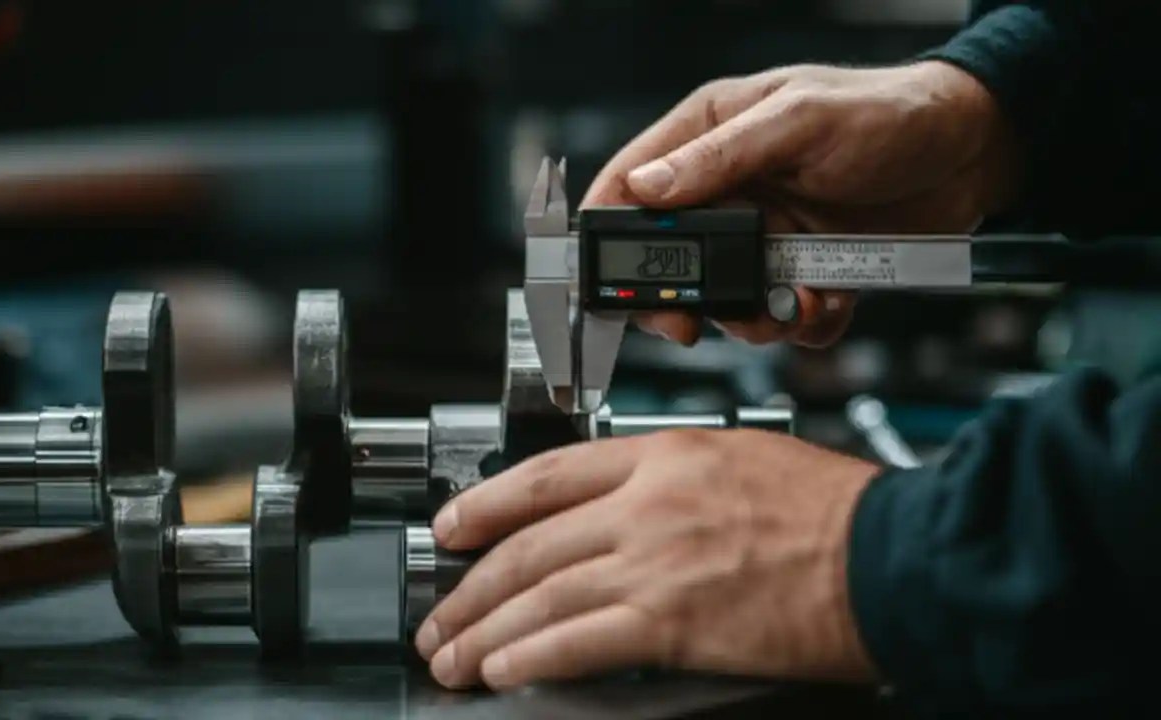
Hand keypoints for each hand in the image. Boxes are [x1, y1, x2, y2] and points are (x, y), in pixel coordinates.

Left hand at [413, 429, 882, 689]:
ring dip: (485, 631)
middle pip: (530, 542)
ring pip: (540, 593)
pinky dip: (531, 656)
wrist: (894, 555)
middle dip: (470, 584)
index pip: (550, 473)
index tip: (453, 524)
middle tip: (439, 614)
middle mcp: (649, 501)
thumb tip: (623, 518)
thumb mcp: (744, 461)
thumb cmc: (837, 512)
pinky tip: (503, 670)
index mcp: (666, 454)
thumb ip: (673, 484)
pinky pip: (578, 640)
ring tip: (453, 656)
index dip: (487, 501)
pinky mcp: (674, 621)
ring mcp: (656, 559)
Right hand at [582, 60, 1016, 346]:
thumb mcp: (799, 121)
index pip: (629, 188)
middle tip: (694, 323)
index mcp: (709, 138)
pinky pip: (782, 316)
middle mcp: (729, 190)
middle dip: (682, 300)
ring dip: (750, 317)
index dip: (606, 238)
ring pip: (724, 299)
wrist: (974, 150)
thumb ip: (719, 156)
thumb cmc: (890, 112)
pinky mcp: (803, 271)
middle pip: (667, 261)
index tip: (603, 286)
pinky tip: (825, 301)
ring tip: (788, 303)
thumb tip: (646, 186)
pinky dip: (801, 322)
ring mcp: (766, 235)